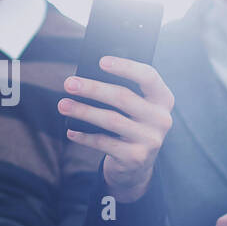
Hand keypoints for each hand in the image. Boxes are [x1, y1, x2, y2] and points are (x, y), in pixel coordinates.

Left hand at [60, 57, 174, 202]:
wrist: (138, 164)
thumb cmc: (131, 123)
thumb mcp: (135, 106)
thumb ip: (123, 91)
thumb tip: (86, 79)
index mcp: (163, 99)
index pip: (149, 76)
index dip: (126, 67)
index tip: (100, 61)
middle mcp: (161, 119)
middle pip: (123, 97)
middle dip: (93, 88)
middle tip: (69, 83)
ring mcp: (150, 139)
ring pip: (111, 120)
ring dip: (83, 111)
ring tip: (63, 105)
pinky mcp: (136, 157)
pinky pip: (104, 143)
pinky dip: (84, 137)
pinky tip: (71, 131)